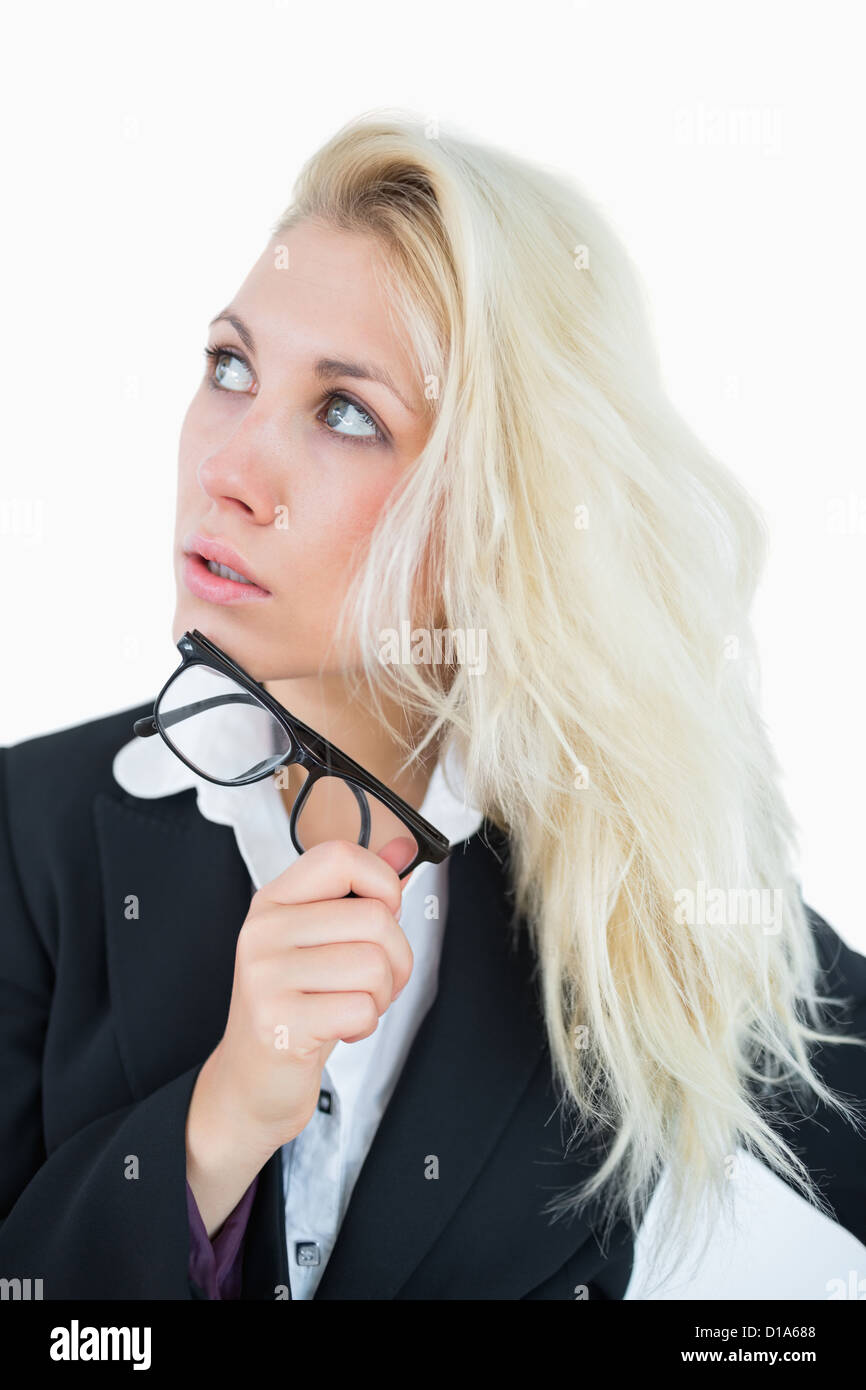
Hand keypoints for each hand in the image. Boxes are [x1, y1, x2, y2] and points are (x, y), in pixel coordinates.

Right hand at [185, 837, 414, 1233]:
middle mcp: (264, 930)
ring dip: (381, 995)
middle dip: (397, 957)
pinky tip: (338, 1029)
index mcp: (275, 901)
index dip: (382, 882)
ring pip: (376, 964)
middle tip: (374, 981)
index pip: (340, 856)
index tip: (383, 913)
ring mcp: (266, 976)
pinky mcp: (278, 1023)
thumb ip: (364, 892)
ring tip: (352, 1004)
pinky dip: (365, 1024)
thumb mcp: (324, 940)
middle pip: (376, 917)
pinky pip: (361, 1009)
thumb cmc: (297, 1003)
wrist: (251, 1080)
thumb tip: (407, 847)